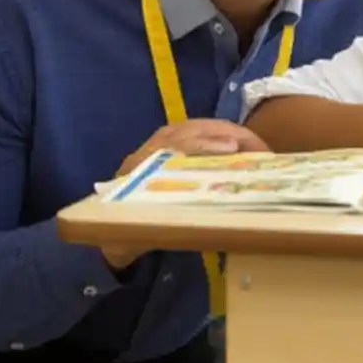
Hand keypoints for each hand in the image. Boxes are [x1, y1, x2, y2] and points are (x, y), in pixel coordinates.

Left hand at [102, 119, 268, 270]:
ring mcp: (153, 145)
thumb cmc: (125, 234)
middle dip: (228, 134)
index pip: (173, 147)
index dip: (204, 146)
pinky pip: (194, 131)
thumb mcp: (142, 235)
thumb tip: (208, 220)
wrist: (101, 229)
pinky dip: (218, 133)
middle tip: (262, 150)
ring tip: (256, 146)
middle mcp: (146, 151)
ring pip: (194, 127)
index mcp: (137, 169)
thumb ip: (167, 225)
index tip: (233, 149)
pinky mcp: (161, 145)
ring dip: (227, 132)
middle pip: (190, 130)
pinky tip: (237, 144)